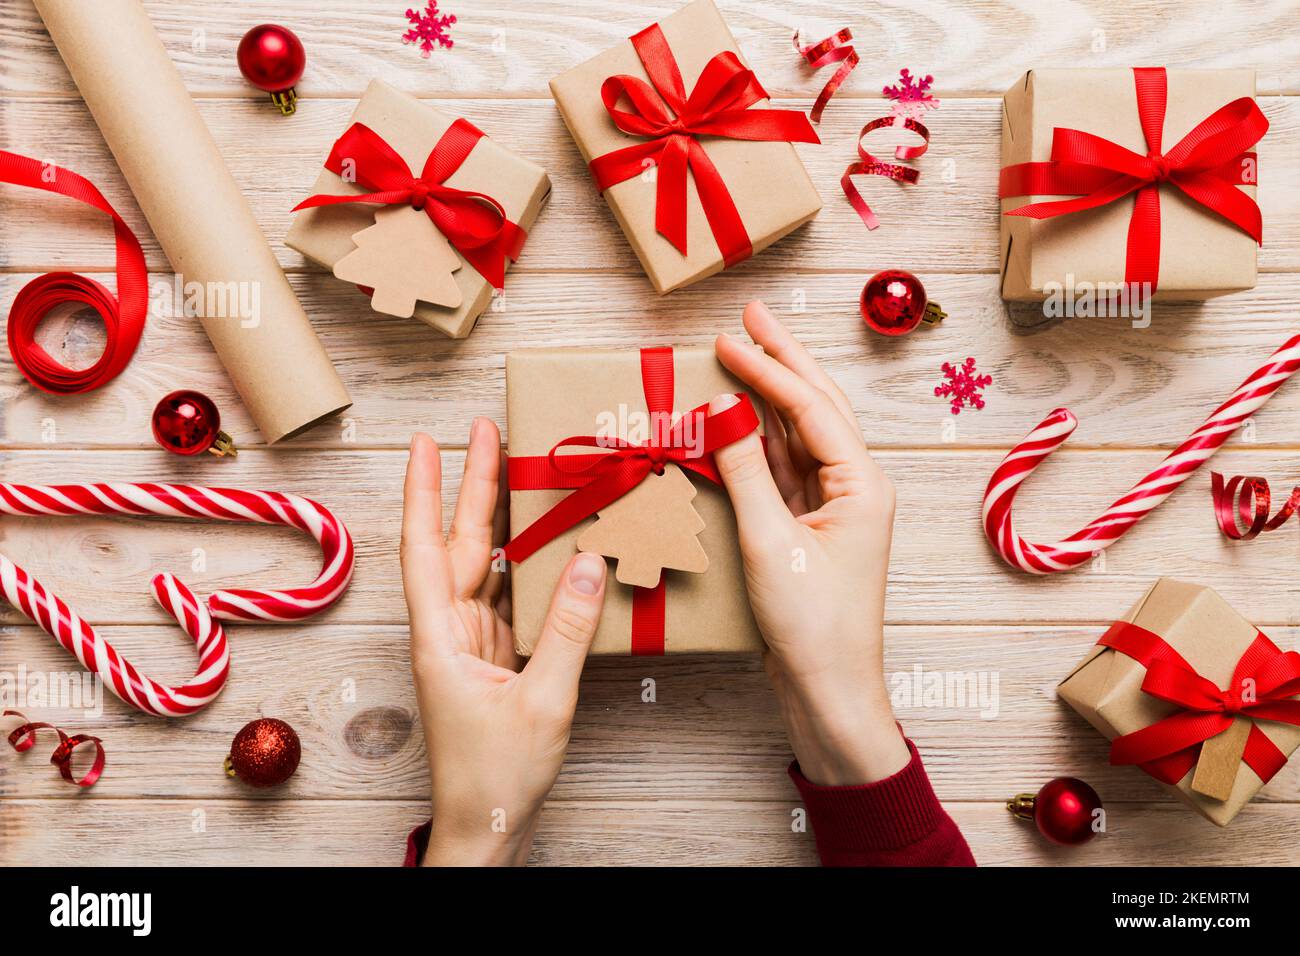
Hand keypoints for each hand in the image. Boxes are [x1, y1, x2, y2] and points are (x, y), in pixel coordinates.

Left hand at [401, 423, 607, 865]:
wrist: (485, 826)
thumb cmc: (496, 776)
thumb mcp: (543, 701)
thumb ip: (567, 630)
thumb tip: (592, 562)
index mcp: (439, 637)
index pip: (424, 547)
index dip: (423, 490)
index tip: (425, 441)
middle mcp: (449, 630)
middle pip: (459, 544)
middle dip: (473, 485)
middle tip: (488, 429)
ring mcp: (471, 642)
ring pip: (485, 567)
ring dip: (502, 521)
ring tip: (523, 470)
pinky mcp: (493, 657)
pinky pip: (510, 597)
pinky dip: (529, 567)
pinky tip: (550, 541)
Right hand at [712, 301, 909, 785]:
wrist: (830, 691)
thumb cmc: (813, 626)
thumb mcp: (771, 543)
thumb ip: (745, 472)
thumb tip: (720, 411)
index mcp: (862, 484)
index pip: (810, 408)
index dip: (768, 368)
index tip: (729, 337)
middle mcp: (855, 487)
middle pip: (815, 407)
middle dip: (783, 360)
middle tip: (750, 315)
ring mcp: (834, 507)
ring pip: (798, 435)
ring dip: (768, 395)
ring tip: (741, 353)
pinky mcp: (810, 528)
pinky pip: (782, 470)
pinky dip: (756, 442)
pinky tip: (735, 419)